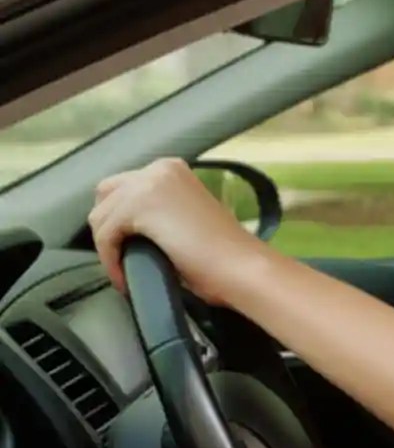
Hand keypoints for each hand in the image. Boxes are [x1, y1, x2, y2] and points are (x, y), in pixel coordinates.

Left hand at [88, 158, 263, 305]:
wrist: (239, 265)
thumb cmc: (220, 254)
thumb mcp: (182, 218)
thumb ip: (157, 211)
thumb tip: (125, 228)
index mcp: (171, 168)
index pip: (122, 188)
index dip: (120, 221)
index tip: (129, 249)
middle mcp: (158, 168)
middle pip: (105, 195)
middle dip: (109, 227)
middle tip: (124, 256)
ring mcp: (149, 183)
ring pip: (100, 217)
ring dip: (109, 248)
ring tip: (126, 272)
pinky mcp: (140, 205)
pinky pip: (105, 236)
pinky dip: (110, 261)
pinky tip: (125, 279)